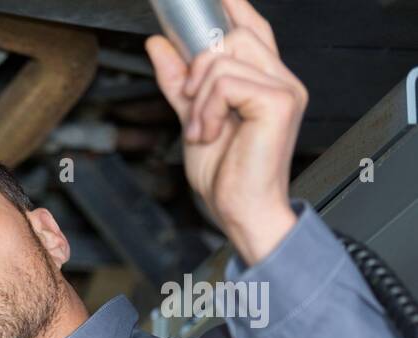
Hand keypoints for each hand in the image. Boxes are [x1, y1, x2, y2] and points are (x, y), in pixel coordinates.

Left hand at [145, 0, 305, 264]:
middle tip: (191, 106)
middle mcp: (281, 79)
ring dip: (198, 99)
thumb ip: (178, 82)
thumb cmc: (227, 175)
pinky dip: (206, 109)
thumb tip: (159, 44)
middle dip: (198, 69)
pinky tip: (210, 133)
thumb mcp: (193, 118)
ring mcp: (284, 88)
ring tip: (202, 131)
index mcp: (266, 81)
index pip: (253, 28)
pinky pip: (225, 83)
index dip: (232, 8)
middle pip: (234, 36)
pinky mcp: (278, 101)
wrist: (241, 211)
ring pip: (223, 60)